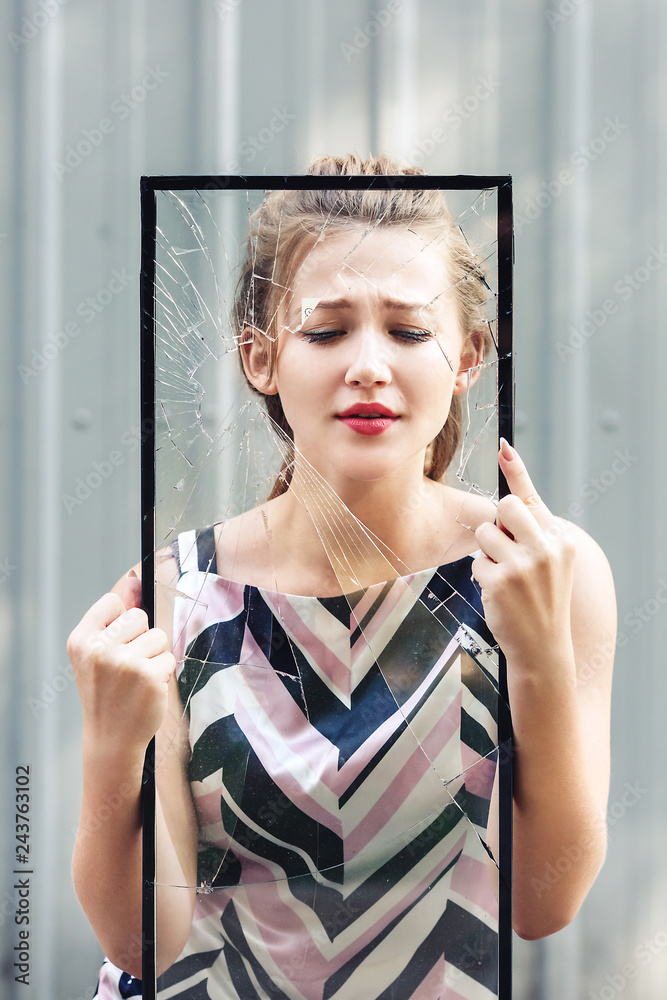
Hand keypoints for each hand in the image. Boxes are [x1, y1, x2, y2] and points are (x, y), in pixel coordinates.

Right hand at [67, 569, 175, 753]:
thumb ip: (116, 614)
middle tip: (125, 667)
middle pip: (139, 616)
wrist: (111, 738)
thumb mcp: (99, 651)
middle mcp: (99, 648)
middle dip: (140, 638)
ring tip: (136, 679)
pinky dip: (163, 672)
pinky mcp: (148, 675)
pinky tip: (147, 690)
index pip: (112, 601)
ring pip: (158, 636)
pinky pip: (169, 657)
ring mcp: (124, 662)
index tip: (115, 643)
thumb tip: (134, 579)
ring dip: (154, 656)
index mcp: (81, 640)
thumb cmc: (106, 691)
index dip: (120, 621)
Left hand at [471, 439, 576, 666]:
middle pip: (504, 508)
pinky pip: (477, 563)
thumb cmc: (543, 601)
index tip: (503, 447)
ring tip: (506, 577)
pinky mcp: (499, 581)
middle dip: (498, 524)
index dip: (516, 470)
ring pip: (485, 535)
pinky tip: (500, 594)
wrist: (544, 648)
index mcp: (560, 539)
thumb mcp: (550, 563)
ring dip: (488, 553)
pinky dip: (483, 577)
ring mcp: (522, 565)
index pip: (531, 498)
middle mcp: (545, 548)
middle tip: (507, 550)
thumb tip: (507, 502)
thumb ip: (532, 531)